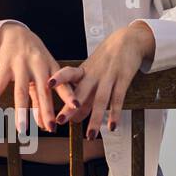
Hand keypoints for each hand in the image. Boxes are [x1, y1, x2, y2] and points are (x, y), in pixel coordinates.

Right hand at [0, 22, 80, 136]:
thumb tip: (43, 124)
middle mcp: (39, 66)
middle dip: (47, 111)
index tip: (75, 108)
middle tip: (51, 128)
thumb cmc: (33, 57)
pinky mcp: (6, 64)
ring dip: (21, 111)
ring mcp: (22, 65)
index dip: (69, 95)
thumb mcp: (42, 74)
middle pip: (43, 91)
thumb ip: (42, 98)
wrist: (16, 32)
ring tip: (21, 129)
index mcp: (52, 67)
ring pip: (21, 91)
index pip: (62, 84)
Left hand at [48, 21, 155, 138]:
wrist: (128, 40)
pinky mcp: (123, 79)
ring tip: (89, 135)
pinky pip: (118, 99)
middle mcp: (94, 74)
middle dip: (70, 108)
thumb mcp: (91, 69)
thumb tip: (73, 115)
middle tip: (60, 121)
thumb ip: (83, 90)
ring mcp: (109, 76)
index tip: (47, 85)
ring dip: (94, 119)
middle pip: (80, 93)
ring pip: (100, 100)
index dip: (58, 79)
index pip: (68, 73)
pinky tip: (111, 126)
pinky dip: (114, 113)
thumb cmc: (106, 58)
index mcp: (83, 70)